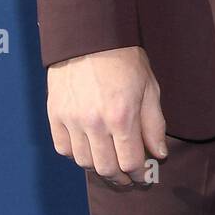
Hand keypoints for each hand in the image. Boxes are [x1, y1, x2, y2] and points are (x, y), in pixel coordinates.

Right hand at [46, 45, 166, 187]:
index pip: (130, 162)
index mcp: (122, 117)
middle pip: (106, 169)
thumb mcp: (149, 88)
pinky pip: (63, 149)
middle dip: (120, 178)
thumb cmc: (125, 59)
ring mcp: (72, 121)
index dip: (139, 174)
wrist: (90, 37)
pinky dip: (76, 154)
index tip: (144, 176)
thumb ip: (154, 124)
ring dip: (99, 167)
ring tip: (109, 163)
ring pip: (84, 162)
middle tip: (128, 178)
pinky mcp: (55, 116)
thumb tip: (159, 154)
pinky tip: (88, 148)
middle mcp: (95, 123)